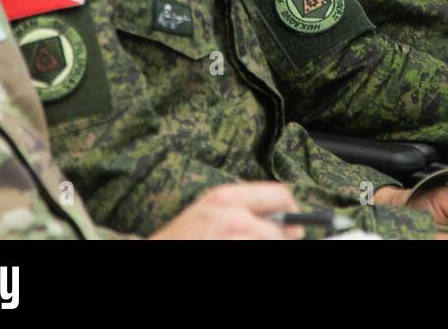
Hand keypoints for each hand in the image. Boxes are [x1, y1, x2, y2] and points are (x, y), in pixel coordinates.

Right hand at [150, 182, 305, 239]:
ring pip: (271, 243)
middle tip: (273, 242)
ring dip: (266, 247)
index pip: (281, 195)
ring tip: (244, 246)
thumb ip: (244, 210)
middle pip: (280, 230)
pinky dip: (259, 253)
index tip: (293, 225)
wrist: (154, 253)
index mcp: (227, 198)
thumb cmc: (180, 238)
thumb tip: (287, 223)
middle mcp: (233, 218)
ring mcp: (233, 240)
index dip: (291, 212)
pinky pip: (260, 253)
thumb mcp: (210, 212)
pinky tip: (239, 251)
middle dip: (279, 239)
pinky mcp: (232, 252)